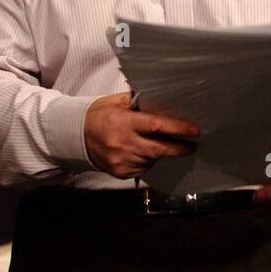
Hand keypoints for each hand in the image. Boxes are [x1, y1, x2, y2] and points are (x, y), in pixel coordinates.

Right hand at [83, 92, 199, 179]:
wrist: (75, 136)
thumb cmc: (99, 116)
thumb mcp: (116, 102)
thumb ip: (138, 102)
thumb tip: (163, 99)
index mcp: (123, 122)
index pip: (156, 126)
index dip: (177, 128)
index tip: (194, 130)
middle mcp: (123, 143)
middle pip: (159, 149)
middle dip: (178, 149)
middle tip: (192, 146)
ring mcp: (121, 160)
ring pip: (151, 160)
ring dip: (159, 154)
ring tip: (158, 145)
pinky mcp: (119, 172)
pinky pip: (142, 170)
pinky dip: (147, 162)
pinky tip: (142, 154)